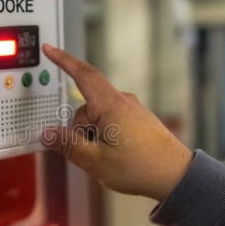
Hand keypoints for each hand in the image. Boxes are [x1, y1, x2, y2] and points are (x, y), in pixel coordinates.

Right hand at [40, 44, 192, 201]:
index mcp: (110, 105)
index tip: (49, 49)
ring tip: (107, 159)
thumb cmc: (141, 167)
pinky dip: (104, 136)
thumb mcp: (95, 160)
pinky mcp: (138, 120)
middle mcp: (122, 102)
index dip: (62, 60)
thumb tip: (47, 134)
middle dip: (78, 129)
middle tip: (87, 154)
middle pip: (85, 107)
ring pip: (97, 117)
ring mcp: (132, 110)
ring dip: (92, 136)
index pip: (82, 74)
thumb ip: (68, 145)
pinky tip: (115, 156)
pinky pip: (111, 122)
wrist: (177, 175)